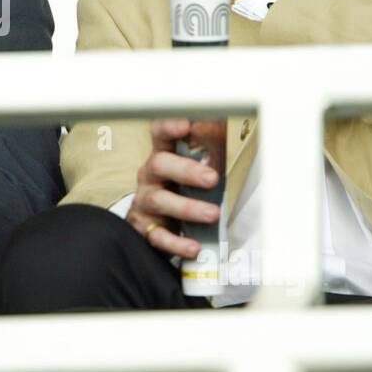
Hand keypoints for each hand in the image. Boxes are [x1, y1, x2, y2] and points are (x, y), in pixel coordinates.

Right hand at [128, 118, 220, 258]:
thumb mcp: (188, 170)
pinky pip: (158, 236)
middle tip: (212, 178)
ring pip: (160, 200)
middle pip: (159, 164)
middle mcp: (149, 176)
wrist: (152, 224)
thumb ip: (206, 153)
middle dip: (186, 170)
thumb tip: (226, 129)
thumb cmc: (176, 190)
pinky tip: (194, 246)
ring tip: (212, 214)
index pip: (160, 135)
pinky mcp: (145, 228)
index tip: (185, 125)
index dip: (169, 127)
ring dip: (187, 207)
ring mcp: (145, 202)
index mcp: (162, 156)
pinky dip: (177, 242)